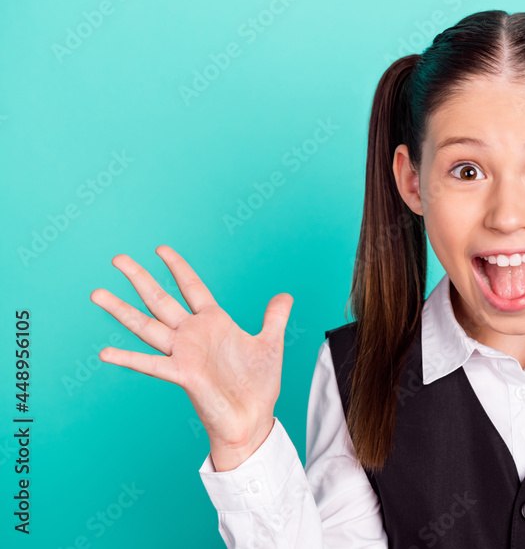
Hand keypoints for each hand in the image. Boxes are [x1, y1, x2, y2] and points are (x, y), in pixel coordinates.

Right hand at [91, 245, 293, 470]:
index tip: (160, 249)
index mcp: (214, 322)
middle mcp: (194, 334)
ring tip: (97, 293)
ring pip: (147, 326)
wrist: (253, 419)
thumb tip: (285, 295)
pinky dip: (128, 358)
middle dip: (139, 279)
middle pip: (161, 300)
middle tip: (117, 259)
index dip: (177, 267)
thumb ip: (274, 317)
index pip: (191, 287)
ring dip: (122, 311)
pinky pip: (151, 364)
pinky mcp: (183, 375)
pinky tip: (105, 352)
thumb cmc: (259, 384)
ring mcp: (184, 354)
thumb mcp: (271, 343)